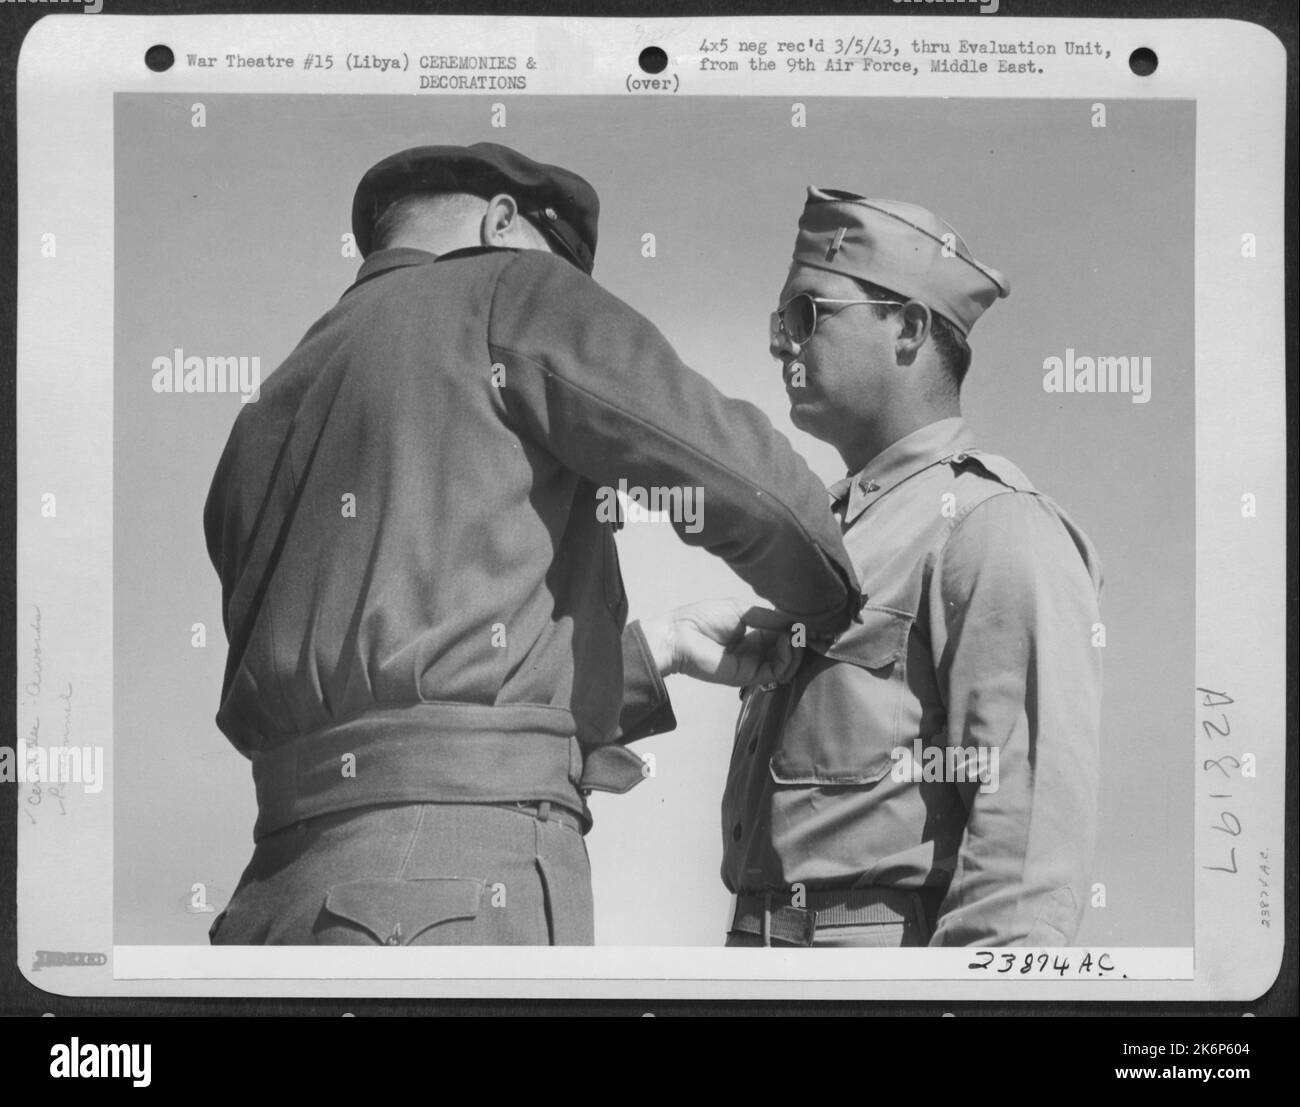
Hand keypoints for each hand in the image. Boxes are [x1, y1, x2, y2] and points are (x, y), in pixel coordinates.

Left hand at [640, 599, 804, 687]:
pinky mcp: (749, 676)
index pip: (782, 633)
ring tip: (795, 635)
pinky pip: (777, 671)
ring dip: (797, 648)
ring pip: (787, 663)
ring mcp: (753, 664)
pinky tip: (787, 642)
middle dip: (801, 639)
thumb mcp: (742, 610)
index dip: (797, 628)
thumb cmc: (704, 618)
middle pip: (788, 649)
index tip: (812, 621)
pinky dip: (788, 657)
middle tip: (810, 630)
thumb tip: (796, 620)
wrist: (681, 636)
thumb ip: (770, 616)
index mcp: (752, 633)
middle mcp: (755, 650)